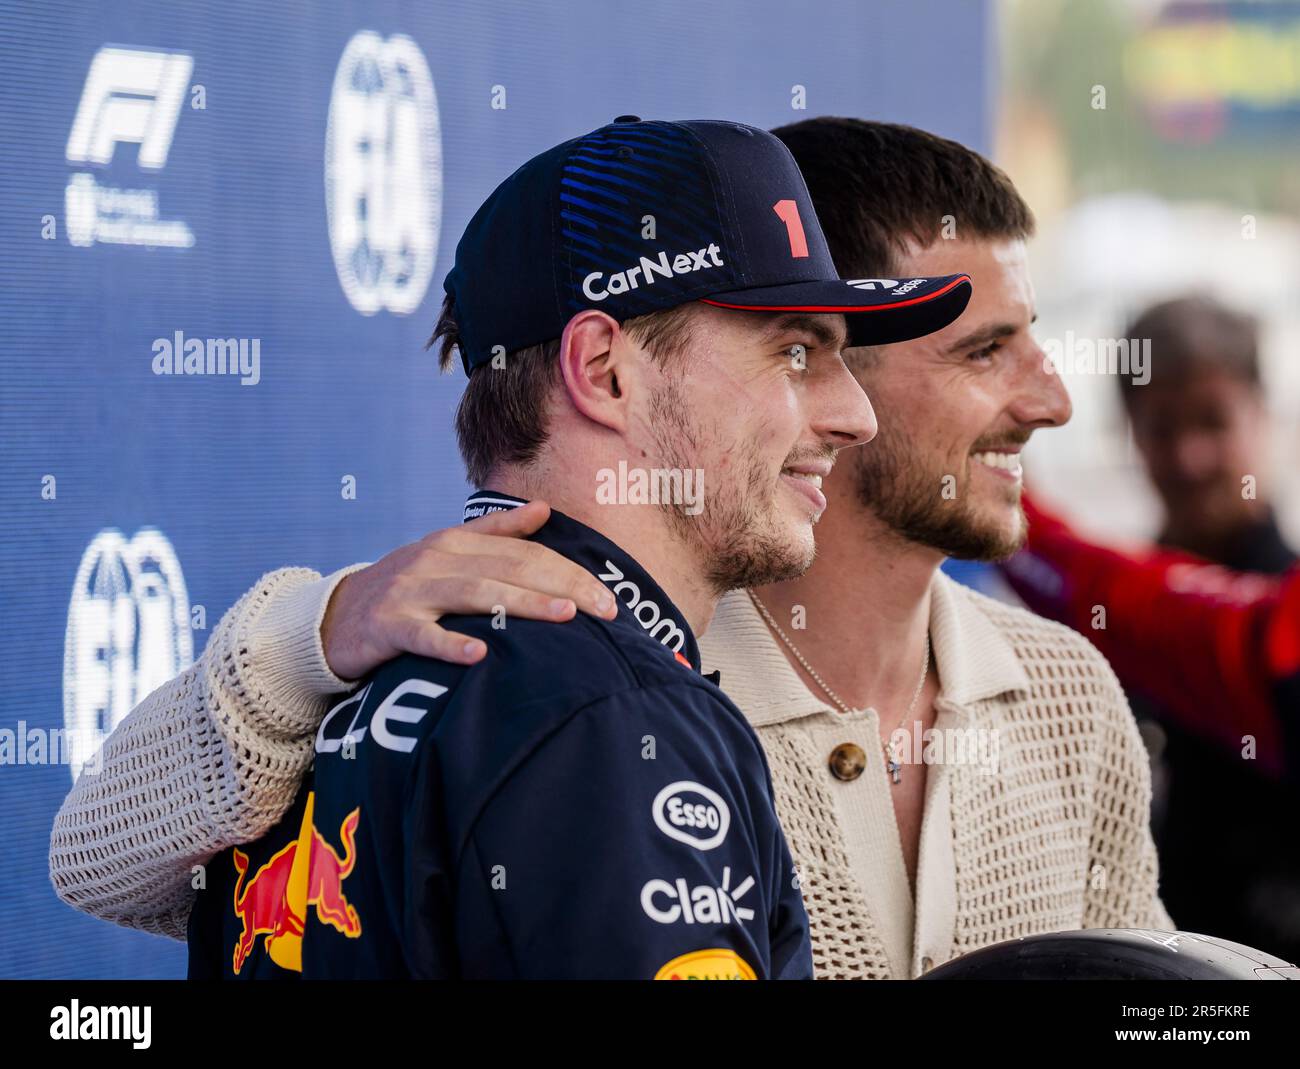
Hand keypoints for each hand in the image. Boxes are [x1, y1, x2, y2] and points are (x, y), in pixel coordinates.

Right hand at [321, 500, 616, 679]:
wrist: (334, 618)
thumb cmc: (405, 587)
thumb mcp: (447, 551)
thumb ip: (496, 531)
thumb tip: (544, 510)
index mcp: (458, 542)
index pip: (526, 554)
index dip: (570, 572)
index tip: (609, 596)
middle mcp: (438, 559)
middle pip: (510, 569)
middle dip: (563, 587)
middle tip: (605, 610)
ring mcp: (412, 591)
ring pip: (475, 594)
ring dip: (522, 604)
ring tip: (564, 616)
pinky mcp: (388, 626)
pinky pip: (423, 634)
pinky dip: (450, 642)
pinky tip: (480, 654)